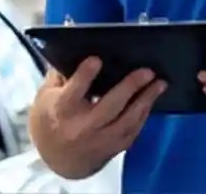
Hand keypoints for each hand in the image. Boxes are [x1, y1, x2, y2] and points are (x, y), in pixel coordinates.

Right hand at [34, 57, 166, 172]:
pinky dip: (144, 115)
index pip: (73, 91)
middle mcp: (81, 127)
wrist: (55, 157)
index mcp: (61, 110)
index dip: (84, 76)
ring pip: (126, 121)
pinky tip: (151, 101)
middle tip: (147, 71)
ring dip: (145, 101)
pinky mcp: (111, 149)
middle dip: (130, 87)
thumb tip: (76, 47)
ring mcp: (98, 141)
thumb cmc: (50, 118)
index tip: (97, 60)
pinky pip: (132, 132)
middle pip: (108, 106)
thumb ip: (61, 72)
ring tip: (159, 84)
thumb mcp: (46, 93)